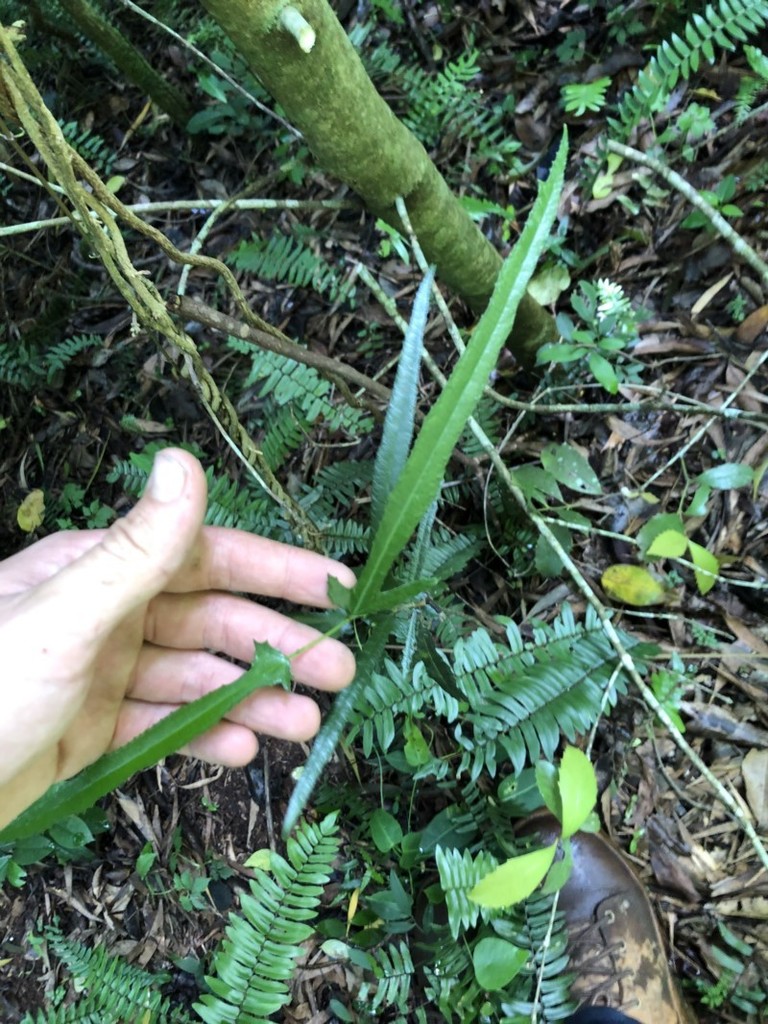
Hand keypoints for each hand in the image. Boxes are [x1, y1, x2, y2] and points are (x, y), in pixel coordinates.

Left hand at [0, 449, 356, 827]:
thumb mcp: (64, 617)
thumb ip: (136, 548)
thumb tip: (185, 461)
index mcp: (101, 570)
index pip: (207, 557)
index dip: (277, 571)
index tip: (337, 590)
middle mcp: (106, 613)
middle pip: (211, 622)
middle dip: (277, 647)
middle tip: (340, 677)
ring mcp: (100, 671)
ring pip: (195, 679)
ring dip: (252, 701)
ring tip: (302, 726)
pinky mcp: (90, 728)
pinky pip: (161, 726)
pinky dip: (202, 736)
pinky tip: (239, 751)